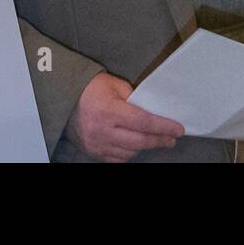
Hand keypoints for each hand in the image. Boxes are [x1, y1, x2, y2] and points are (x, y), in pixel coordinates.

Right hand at [63, 72, 184, 162]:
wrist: (64, 100)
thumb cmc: (93, 88)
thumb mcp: (116, 85)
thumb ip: (135, 98)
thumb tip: (153, 110)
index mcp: (110, 111)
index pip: (144, 122)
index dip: (163, 127)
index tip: (178, 129)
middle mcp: (103, 131)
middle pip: (139, 141)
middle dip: (159, 140)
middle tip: (172, 139)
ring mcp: (96, 144)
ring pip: (129, 152)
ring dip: (146, 148)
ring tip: (157, 141)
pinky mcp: (92, 152)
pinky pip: (116, 159)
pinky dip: (130, 154)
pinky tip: (138, 148)